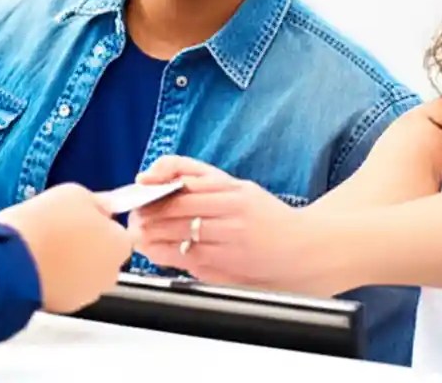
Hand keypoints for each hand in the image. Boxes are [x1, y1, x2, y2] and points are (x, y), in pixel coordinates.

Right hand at [0, 183, 132, 312]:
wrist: (13, 262)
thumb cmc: (44, 226)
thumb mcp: (74, 194)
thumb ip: (96, 202)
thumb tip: (102, 206)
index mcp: (119, 243)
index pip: (120, 231)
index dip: (100, 221)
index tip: (84, 215)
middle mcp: (110, 272)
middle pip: (103, 254)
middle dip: (86, 243)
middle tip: (61, 228)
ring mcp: (87, 293)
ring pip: (83, 272)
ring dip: (70, 262)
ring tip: (44, 246)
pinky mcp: (64, 307)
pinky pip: (64, 287)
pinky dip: (55, 278)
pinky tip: (37, 264)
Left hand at [129, 156, 334, 295]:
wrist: (307, 251)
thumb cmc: (268, 218)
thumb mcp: (238, 187)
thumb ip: (200, 178)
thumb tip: (155, 175)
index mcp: (233, 191)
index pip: (184, 186)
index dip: (155, 191)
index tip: (138, 193)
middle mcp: (233, 213)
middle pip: (177, 210)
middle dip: (149, 214)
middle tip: (133, 216)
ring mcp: (230, 241)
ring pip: (179, 235)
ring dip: (153, 235)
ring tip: (139, 234)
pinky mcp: (227, 266)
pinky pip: (188, 259)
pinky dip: (167, 255)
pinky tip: (155, 251)